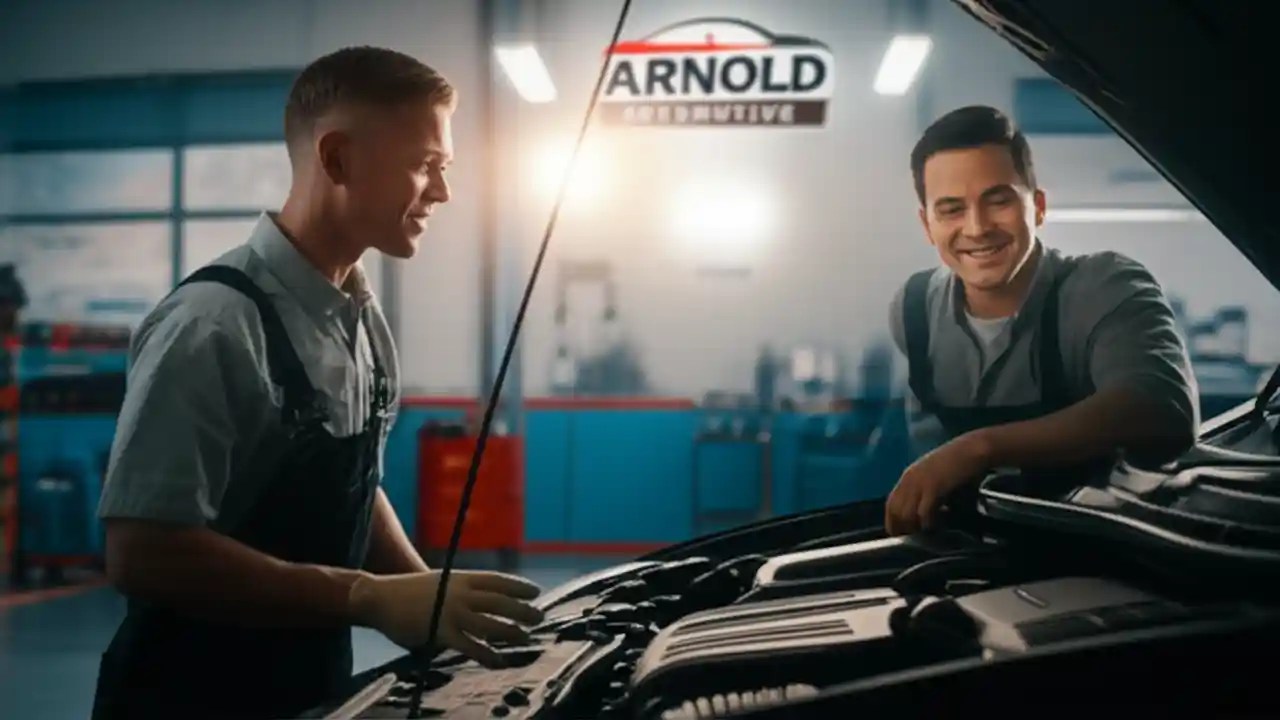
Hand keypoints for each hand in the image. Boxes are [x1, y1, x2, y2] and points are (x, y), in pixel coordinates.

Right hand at [348, 570, 544, 667]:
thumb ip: (461, 590)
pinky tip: (498, 660)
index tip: (535, 592)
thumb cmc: (409, 591)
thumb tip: (481, 600)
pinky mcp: (440, 632)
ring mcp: (451, 612)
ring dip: (510, 631)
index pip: (497, 580)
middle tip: (539, 616)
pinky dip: (487, 654)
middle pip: (499, 601)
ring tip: (524, 636)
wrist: (379, 597)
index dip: (518, 586)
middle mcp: (459, 593)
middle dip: (522, 610)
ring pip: (489, 623)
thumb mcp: (441, 581)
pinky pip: (470, 646)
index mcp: (461, 578)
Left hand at [885, 432, 990, 535]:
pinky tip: (937, 524)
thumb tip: (921, 516)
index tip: (901, 534)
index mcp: (908, 476)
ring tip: (928, 531)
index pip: (890, 504)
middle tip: (917, 536)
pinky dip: (928, 523)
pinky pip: (923, 512)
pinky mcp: (933, 487)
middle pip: (895, 511)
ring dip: (916, 527)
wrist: (973, 449)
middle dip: (904, 527)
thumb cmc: (959, 465)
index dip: (893, 521)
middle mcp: (909, 479)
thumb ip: (925, 492)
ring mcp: (920, 482)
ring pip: (906, 514)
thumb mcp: (935, 477)